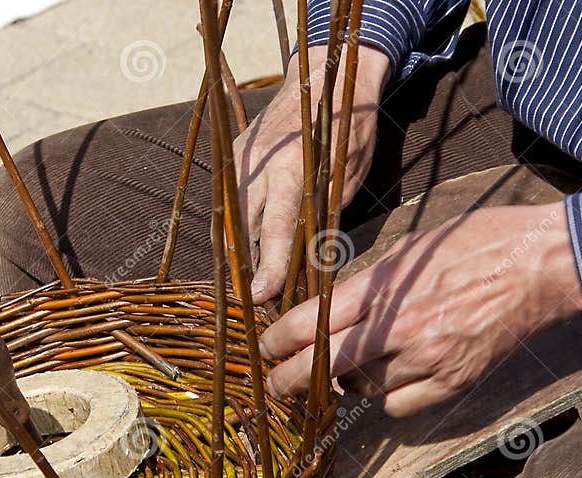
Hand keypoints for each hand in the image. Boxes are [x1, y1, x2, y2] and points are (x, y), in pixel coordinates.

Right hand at [234, 44, 390, 302]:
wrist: (323, 77)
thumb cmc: (347, 128)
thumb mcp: (348, 178)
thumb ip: (323, 216)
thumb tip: (310, 263)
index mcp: (292, 169)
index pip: (276, 230)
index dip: (269, 267)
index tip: (260, 295)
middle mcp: (257, 165)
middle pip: (247, 231)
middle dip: (254, 265)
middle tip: (269, 295)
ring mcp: (241, 159)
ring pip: (237, 219)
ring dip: (248, 245)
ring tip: (265, 270)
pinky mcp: (234, 156)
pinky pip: (234, 200)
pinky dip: (245, 221)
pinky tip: (260, 236)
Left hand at [260, 202, 581, 416]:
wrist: (541, 265)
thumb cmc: (474, 244)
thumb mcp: (408, 250)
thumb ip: (366, 285)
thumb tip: (328, 313)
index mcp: (384, 288)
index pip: (311, 324)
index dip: (279, 342)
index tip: (266, 350)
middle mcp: (400, 329)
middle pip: (324, 367)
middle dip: (290, 381)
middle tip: (275, 385)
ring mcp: (428, 360)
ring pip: (361, 390)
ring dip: (347, 382)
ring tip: (352, 365)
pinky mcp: (453, 383)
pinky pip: (397, 407)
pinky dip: (384, 397)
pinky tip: (390, 377)